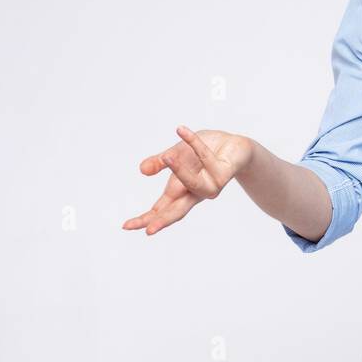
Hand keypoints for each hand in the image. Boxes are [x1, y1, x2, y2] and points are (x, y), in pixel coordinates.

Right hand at [122, 126, 252, 234]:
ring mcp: (211, 184)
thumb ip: (161, 163)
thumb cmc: (205, 154)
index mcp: (182, 191)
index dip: (145, 219)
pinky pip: (206, 156)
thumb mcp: (177, 155)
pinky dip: (194, 142)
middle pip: (176, 211)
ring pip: (194, 183)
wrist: (235, 146)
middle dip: (161, 219)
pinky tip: (181, 131)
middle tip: (147, 230)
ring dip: (180, 171)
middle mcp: (197, 192)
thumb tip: (142, 170)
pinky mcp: (224, 171)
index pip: (160, 209)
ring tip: (167, 156)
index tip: (126, 226)